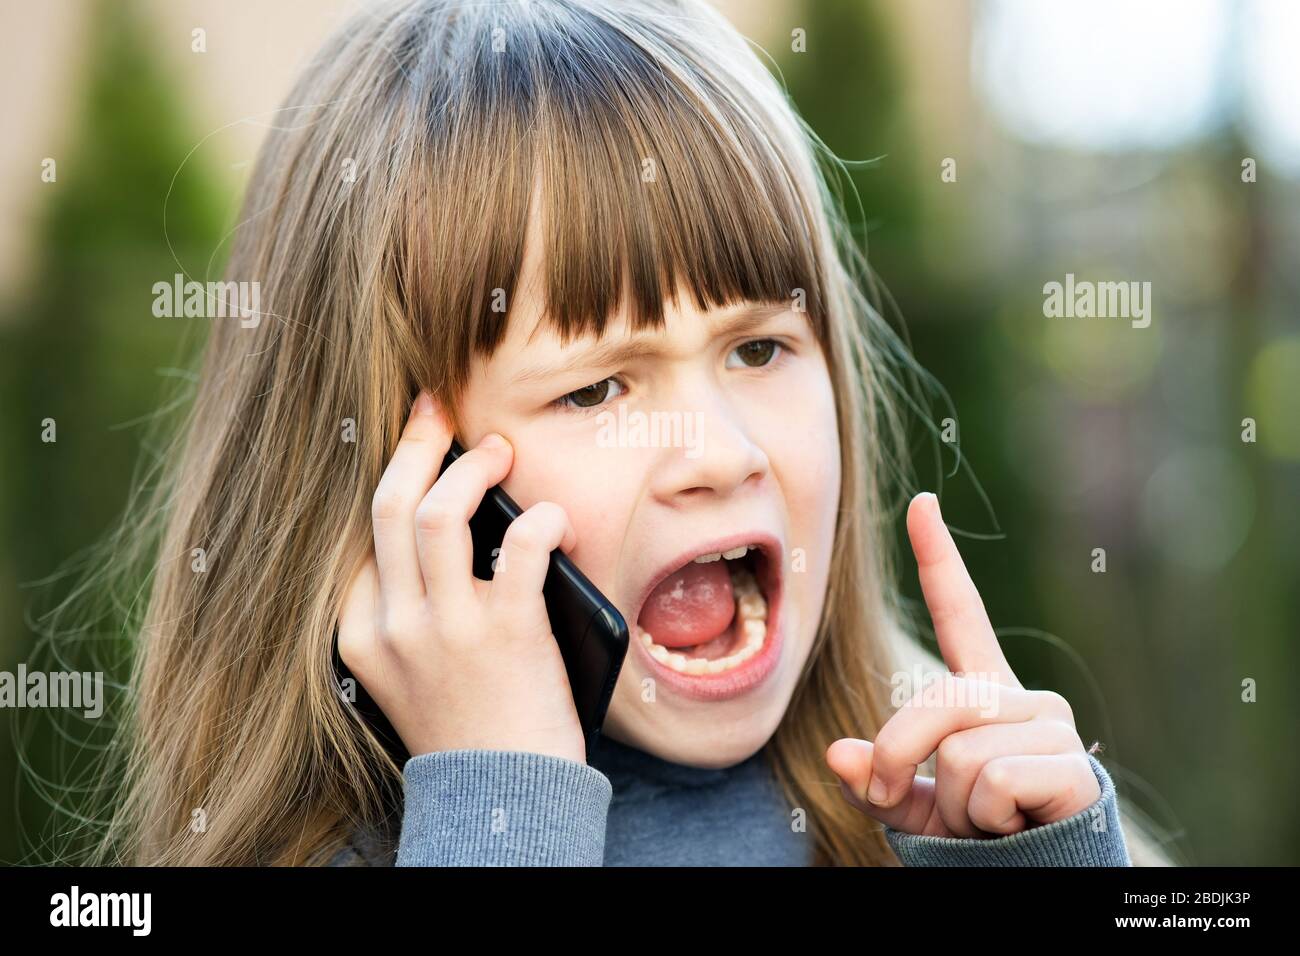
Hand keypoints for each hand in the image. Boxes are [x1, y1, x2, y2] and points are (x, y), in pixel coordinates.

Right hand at [336, 391, 586, 763]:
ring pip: (440, 513)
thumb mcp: (411, 670)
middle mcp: (395, 625)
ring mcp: (447, 629)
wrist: (500, 801)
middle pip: (391, 505)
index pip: (367, 532)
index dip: (396, 475)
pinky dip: (540, 522)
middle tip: (444, 414)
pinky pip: (518, 549)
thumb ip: (413, 607)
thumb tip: (456, 524)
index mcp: (363, 631)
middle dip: (417, 445)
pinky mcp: (505, 634)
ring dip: (471, 468)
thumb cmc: (468, 728)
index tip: (419, 445)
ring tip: (499, 452)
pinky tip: (553, 519)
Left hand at [825, 492, 1099, 837]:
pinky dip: (987, 818)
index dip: (939, 559)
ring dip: (957, 805)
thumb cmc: (984, 842)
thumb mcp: (919, 809)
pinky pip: (993, 779)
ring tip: (992, 822)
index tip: (921, 502)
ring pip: (961, 750)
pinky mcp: (1075, 768)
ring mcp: (1054, 729)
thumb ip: (880, 778)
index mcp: (985, 696)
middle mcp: (1025, 699)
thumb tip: (839, 754)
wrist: (1043, 885)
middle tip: (928, 806)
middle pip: (936, 701)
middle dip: (905, 759)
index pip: (959, 615)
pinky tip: (1019, 826)